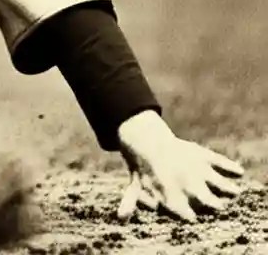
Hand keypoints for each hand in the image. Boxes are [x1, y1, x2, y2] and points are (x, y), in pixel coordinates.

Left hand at [115, 109, 245, 221]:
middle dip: (215, 206)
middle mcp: (186, 184)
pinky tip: (238, 171)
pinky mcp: (202, 155)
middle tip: (218, 206)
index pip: (189, 215)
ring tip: (234, 192)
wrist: (145, 140)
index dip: (192, 217)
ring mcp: (196, 168)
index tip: (194, 217)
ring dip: (229, 189)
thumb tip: (120, 218)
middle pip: (209, 201)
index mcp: (171, 195)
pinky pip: (220, 161)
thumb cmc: (142, 168)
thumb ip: (132, 203)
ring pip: (219, 183)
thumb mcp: (136, 187)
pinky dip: (230, 166)